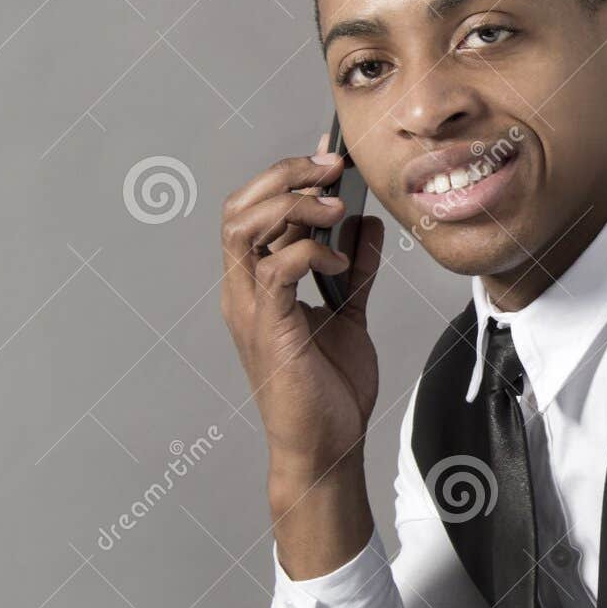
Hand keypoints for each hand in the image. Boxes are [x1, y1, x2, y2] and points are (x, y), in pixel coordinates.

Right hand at [220, 131, 385, 485]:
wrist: (327, 449)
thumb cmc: (330, 390)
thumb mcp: (350, 314)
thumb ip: (356, 270)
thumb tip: (366, 224)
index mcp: (257, 283)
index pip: (254, 210)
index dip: (288, 176)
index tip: (332, 159)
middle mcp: (243, 290)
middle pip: (240, 205)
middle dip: (286, 175)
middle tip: (333, 168)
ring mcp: (250, 309)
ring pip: (244, 227)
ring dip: (293, 205)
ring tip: (334, 206)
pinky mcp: (269, 329)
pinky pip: (276, 270)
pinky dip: (309, 253)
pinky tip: (338, 263)